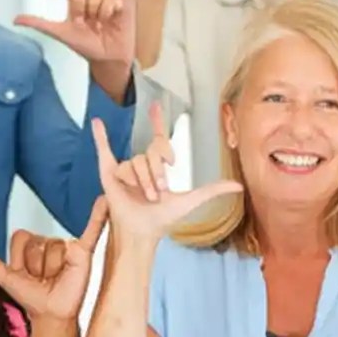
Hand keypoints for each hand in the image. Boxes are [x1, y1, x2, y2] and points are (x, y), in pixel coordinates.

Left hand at [0, 197, 108, 319]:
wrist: (52, 314)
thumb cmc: (31, 297)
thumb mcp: (5, 278)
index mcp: (31, 243)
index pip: (21, 237)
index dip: (21, 258)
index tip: (26, 273)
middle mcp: (50, 240)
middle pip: (38, 242)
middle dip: (38, 264)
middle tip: (44, 278)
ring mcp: (67, 245)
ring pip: (55, 247)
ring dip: (54, 267)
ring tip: (58, 277)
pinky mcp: (84, 251)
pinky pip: (91, 230)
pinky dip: (98, 215)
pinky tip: (104, 201)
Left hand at [14, 0, 133, 64]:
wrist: (106, 57)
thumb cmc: (85, 46)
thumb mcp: (61, 33)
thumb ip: (40, 24)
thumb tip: (15, 19)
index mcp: (75, 1)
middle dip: (84, 7)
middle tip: (89, 22)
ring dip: (101, 12)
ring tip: (104, 23)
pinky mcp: (123, 1)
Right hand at [91, 116, 241, 241]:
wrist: (143, 231)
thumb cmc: (163, 219)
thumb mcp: (191, 200)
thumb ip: (213, 190)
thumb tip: (239, 186)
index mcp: (157, 166)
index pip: (158, 138)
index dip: (158, 121)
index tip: (156, 105)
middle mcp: (141, 165)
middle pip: (150, 153)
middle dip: (157, 172)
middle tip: (159, 191)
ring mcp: (124, 169)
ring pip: (135, 162)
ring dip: (143, 180)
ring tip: (144, 196)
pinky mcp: (109, 173)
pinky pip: (104, 151)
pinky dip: (99, 137)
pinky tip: (97, 122)